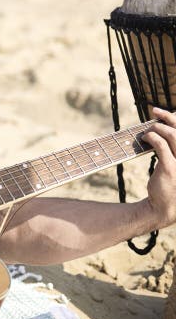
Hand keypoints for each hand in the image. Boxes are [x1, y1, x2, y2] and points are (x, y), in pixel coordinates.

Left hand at [141, 107, 175, 228]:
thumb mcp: (175, 165)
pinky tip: (145, 138)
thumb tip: (163, 128)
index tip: (164, 112)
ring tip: (148, 129)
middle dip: (168, 117)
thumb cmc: (170, 185)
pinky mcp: (171, 168)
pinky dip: (152, 137)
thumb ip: (172, 149)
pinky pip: (161, 146)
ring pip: (173, 135)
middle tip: (154, 111)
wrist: (164, 207)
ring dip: (158, 127)